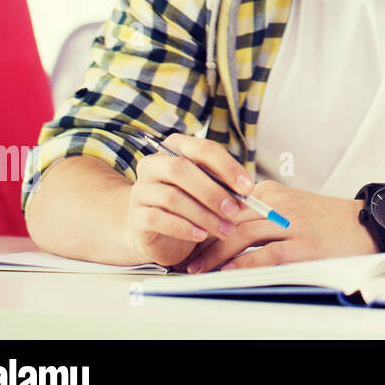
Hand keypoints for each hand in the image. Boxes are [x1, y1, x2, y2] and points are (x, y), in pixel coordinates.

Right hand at [126, 132, 254, 267]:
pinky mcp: (136, 217)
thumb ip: (225, 187)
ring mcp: (141, 191)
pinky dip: (184, 228)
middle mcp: (153, 165)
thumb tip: (248, 193)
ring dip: (204, 215)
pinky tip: (201, 235)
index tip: (248, 188)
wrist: (159, 233)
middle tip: (235, 210)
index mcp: (174, 148)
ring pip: (173, 197)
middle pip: (181, 169)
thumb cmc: (190, 204)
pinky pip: (159, 219)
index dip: (227, 167)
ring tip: (225, 229)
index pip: (202, 149)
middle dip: (213, 191)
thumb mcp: (210, 190)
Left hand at [178, 181, 377, 272]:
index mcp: (272, 193)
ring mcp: (292, 224)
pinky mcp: (303, 245)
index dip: (203, 221)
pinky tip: (229, 271)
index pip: (227, 205)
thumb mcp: (291, 206)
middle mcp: (279, 205)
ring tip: (198, 269)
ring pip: (242, 236)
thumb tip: (225, 227)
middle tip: (185, 258)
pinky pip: (266, 254)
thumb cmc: (327, 220)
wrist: (367, 226)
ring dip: (215, 254)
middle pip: (229, 220)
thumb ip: (261, 212)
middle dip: (203, 240)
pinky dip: (245, 263)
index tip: (187, 237)